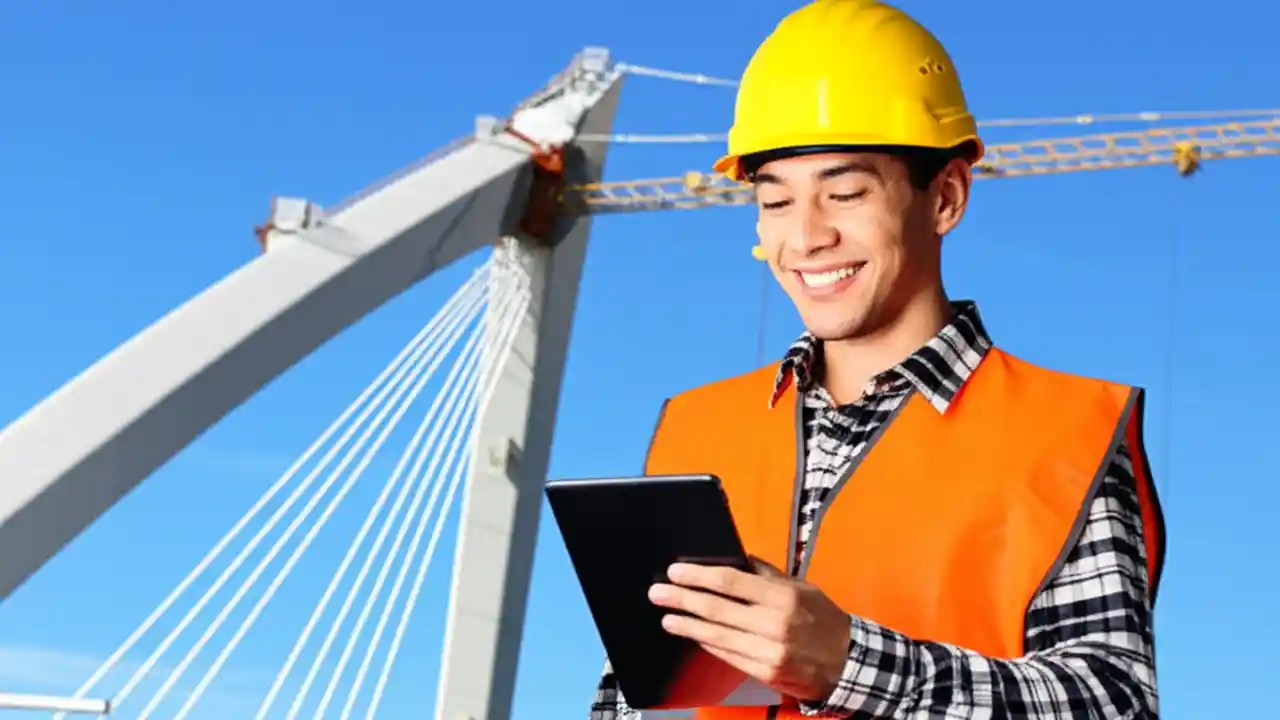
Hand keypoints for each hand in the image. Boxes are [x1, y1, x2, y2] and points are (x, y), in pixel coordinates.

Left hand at [648, 558, 850, 702]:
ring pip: (717, 635)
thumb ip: (766, 574)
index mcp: (782, 597)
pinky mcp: (764, 671)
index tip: (675, 571)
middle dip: (683, 599)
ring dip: (687, 625)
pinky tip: (693, 634)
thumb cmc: (822, 619)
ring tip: (667, 617)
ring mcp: (768, 651)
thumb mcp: (801, 587)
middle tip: (657, 593)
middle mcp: (774, 624)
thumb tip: (735, 559)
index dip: (698, 576)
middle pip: (717, 609)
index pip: (731, 582)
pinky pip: (727, 655)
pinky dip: (707, 643)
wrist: (846, 662)